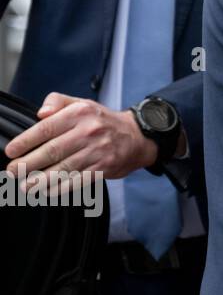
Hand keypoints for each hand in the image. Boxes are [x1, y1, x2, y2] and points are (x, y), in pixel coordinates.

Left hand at [3, 93, 156, 182]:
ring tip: (25, 186)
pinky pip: (78, 180)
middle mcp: (90, 131)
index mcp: (80, 113)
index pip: (47, 128)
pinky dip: (60, 189)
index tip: (11, 151)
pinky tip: (47, 192)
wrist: (137, 136)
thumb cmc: (102, 121)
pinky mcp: (104, 168)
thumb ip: (58, 101)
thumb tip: (40, 113)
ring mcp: (98, 151)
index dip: (26, 141)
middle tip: (13, 171)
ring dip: (40, 180)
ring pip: (63, 168)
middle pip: (52, 150)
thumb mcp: (82, 103)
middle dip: (28, 163)